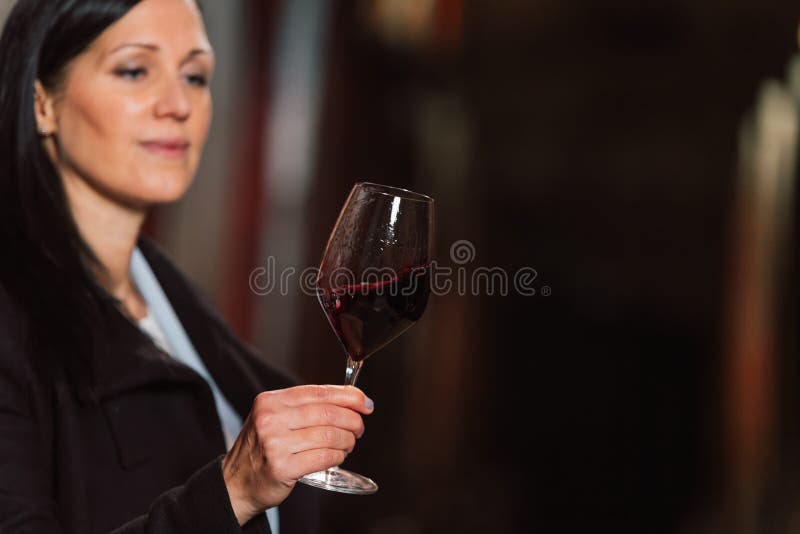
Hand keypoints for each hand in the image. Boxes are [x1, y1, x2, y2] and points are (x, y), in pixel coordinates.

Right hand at [221, 384, 373, 524]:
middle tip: (359, 428)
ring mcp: (275, 443)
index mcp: (271, 401)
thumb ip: (305, 407)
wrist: (235, 483)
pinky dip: (337, 456)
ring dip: (347, 441)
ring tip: (348, 444)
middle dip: (352, 420)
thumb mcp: (275, 418)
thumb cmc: (262, 449)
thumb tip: (351, 399)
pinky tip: (337, 456)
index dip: (348, 396)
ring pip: (330, 436)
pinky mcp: (282, 467)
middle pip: (328, 414)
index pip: (319, 392)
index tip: (365, 403)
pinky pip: (324, 457)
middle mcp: (271, 419)